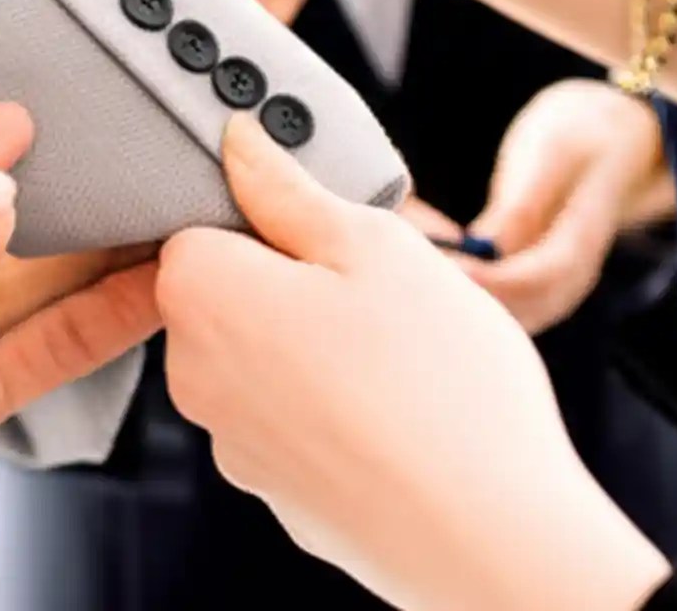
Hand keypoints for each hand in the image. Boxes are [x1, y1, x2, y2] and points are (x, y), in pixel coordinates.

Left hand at [156, 114, 670, 610]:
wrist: (484, 534)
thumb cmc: (436, 381)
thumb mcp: (372, 245)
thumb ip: (288, 189)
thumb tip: (237, 142)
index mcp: (200, 294)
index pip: (201, 226)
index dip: (269, 221)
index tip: (328, 238)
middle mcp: (191, 372)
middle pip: (229, 294)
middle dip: (293, 284)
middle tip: (376, 297)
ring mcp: (228, 439)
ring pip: (266, 358)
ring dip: (316, 347)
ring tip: (396, 363)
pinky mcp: (270, 487)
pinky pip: (291, 418)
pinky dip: (330, 409)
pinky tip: (393, 416)